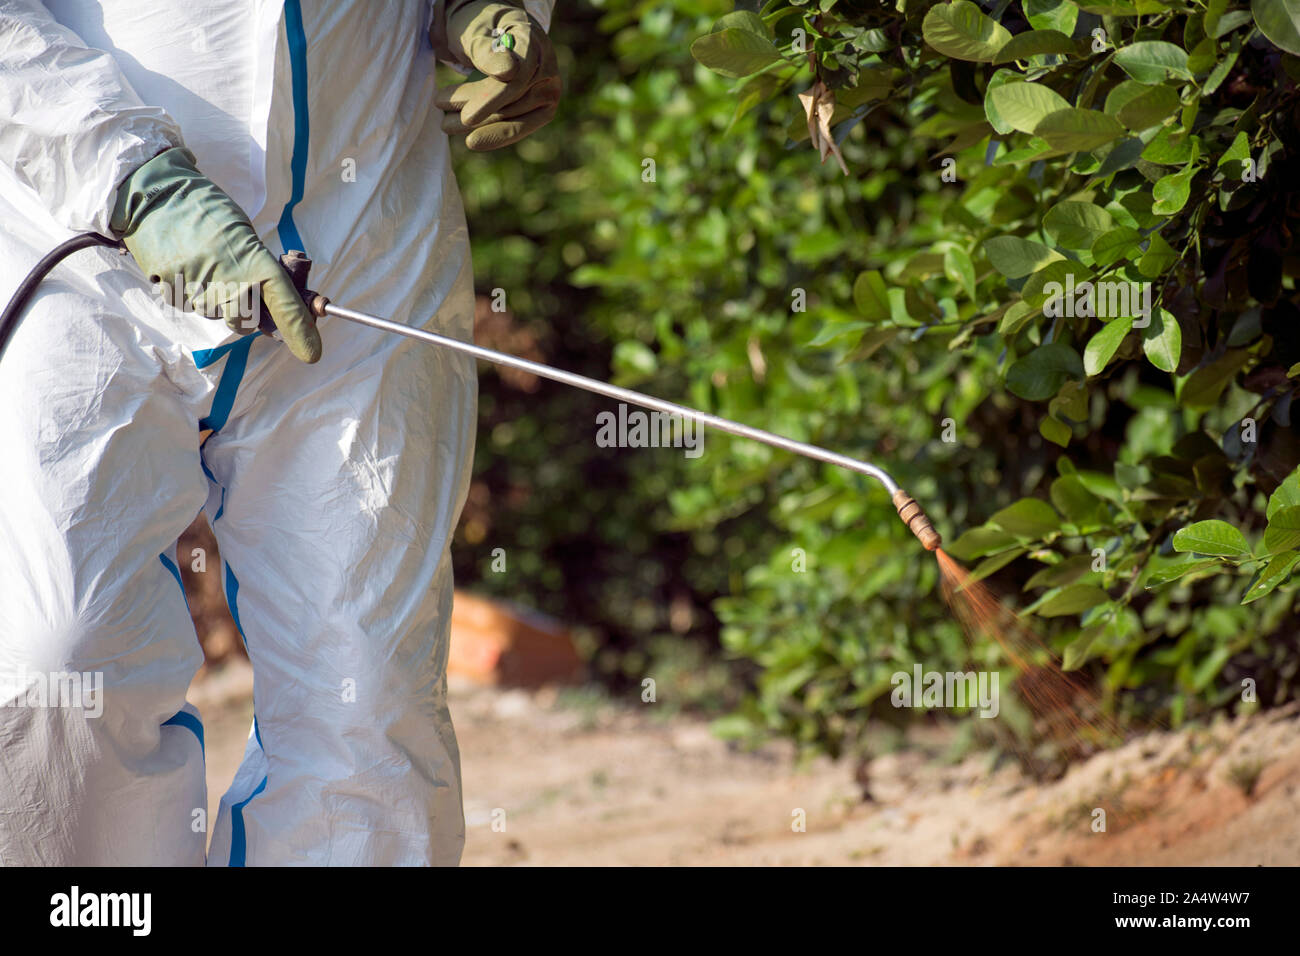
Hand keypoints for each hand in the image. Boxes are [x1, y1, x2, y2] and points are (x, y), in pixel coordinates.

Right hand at [110, 147, 321, 362]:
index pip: (285, 306)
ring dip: (213, 300)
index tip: (311, 353)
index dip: (300, 332)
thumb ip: (259, 269)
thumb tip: (274, 303)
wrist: (158, 194)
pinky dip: (189, 291)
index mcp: (256, 262)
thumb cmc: (208, 212)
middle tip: (234, 288)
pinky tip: (186, 265)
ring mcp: (198, 287)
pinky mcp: (170, 288)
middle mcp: (229, 280)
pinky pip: (187, 303)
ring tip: (205, 265)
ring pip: (213, 314)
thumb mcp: (245, 234)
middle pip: (242, 323)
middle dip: (242, 315)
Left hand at [433, 2, 560, 150]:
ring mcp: (547, 90)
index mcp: (532, 41)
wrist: (492, 31)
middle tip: (443, 121)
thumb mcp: (474, 31)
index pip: (516, 78)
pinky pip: (518, 128)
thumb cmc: (480, 28)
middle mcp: (547, 67)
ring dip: (480, 125)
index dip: (491, 99)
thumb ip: (487, 51)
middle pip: (513, 101)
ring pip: (513, 118)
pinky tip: (472, 139)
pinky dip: (492, 134)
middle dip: (478, 113)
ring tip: (447, 125)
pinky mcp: (542, 109)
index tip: (467, 117)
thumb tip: (508, 72)